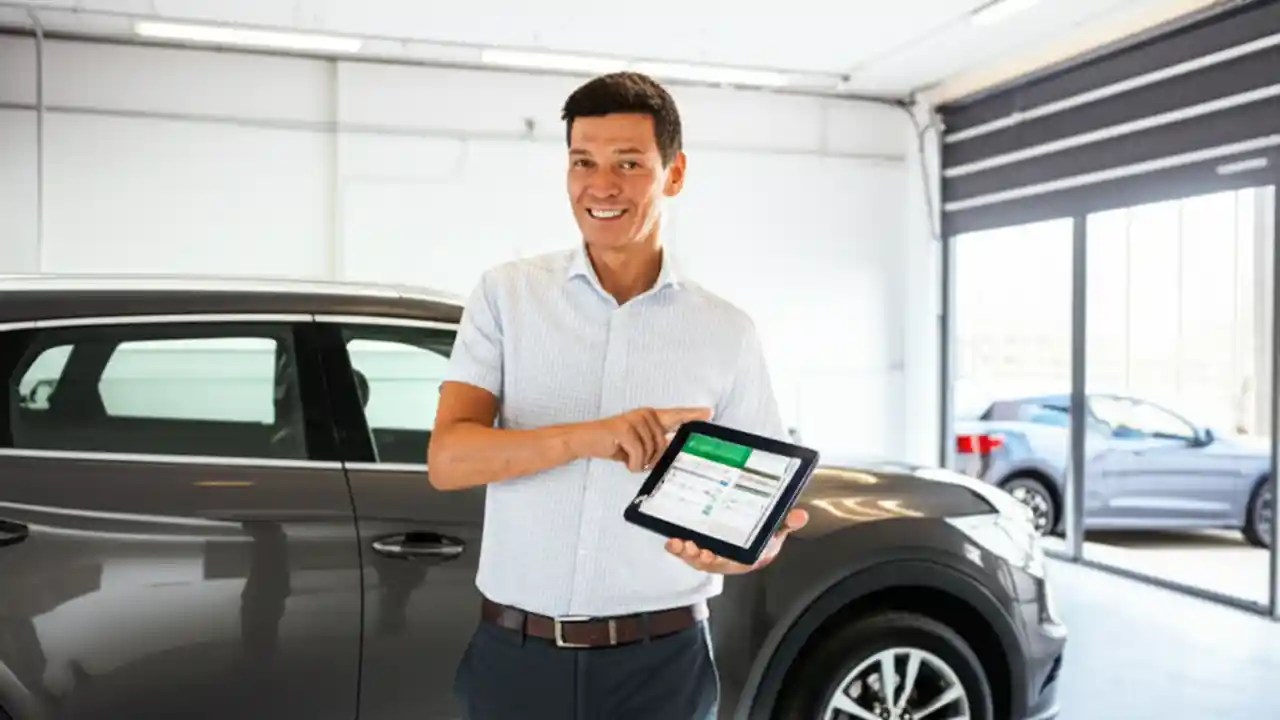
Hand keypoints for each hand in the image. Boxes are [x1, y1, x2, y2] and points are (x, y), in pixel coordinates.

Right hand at [576, 407, 712, 471]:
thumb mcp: (637, 445)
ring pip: (651, 452)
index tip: (708, 413)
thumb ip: (654, 445)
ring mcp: (635, 420)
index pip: (675, 415)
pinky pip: (638, 455)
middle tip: (636, 460)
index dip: (692, 415)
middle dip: (651, 459)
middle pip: (663, 445)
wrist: (585, 440)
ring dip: (639, 462)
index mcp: (650, 417)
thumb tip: (668, 452)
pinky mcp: (625, 429)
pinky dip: (631, 464)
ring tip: (626, 456)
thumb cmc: (613, 443)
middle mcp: (645, 415)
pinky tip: (622, 458)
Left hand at [665, 508, 808, 574]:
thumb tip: (800, 515)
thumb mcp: (778, 531)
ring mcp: (713, 554)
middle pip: (710, 562)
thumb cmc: (766, 540)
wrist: (758, 539)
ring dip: (685, 552)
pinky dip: (679, 548)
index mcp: (745, 559)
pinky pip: (690, 550)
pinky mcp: (703, 546)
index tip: (709, 555)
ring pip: (697, 558)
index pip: (732, 563)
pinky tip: (671, 540)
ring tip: (676, 543)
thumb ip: (787, 524)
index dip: (719, 561)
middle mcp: (727, 560)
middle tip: (689, 546)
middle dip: (697, 557)